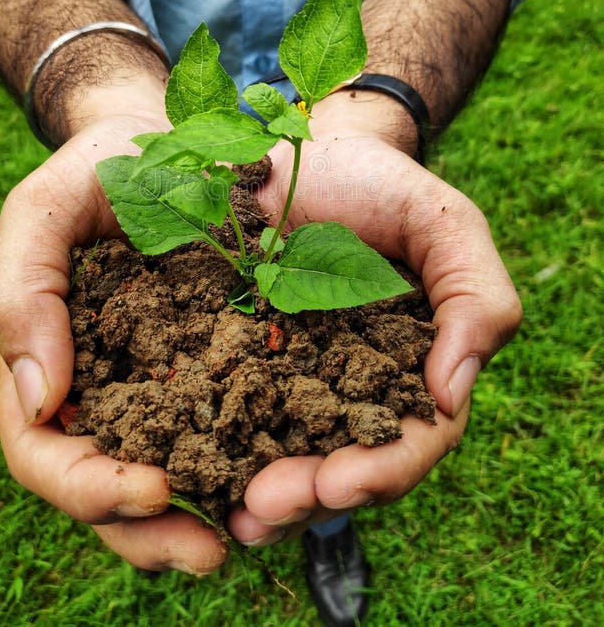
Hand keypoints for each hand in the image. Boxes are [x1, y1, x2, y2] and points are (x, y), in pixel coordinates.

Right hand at [0, 113, 226, 573]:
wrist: (171, 139)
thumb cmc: (100, 168)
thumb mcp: (45, 209)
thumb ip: (19, 292)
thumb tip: (38, 398)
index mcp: (47, 363)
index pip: (45, 450)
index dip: (87, 485)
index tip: (150, 487)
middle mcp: (101, 388)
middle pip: (109, 487)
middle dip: (152, 530)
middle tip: (213, 551)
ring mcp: (160, 383)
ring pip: (171, 475)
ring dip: (207, 514)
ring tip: (259, 529)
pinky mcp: (218, 367)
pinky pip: (227, 428)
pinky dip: (249, 461)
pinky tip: (289, 471)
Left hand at [227, 92, 521, 543]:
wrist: (301, 150)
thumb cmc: (380, 184)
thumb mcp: (443, 223)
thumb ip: (474, 298)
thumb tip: (451, 394)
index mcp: (413, 369)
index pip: (414, 440)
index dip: (382, 470)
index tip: (337, 483)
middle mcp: (355, 389)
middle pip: (343, 466)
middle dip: (306, 496)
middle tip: (260, 510)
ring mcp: (292, 378)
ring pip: (284, 457)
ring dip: (258, 492)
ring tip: (225, 511)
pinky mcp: (235, 359)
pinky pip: (227, 414)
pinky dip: (214, 446)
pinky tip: (186, 465)